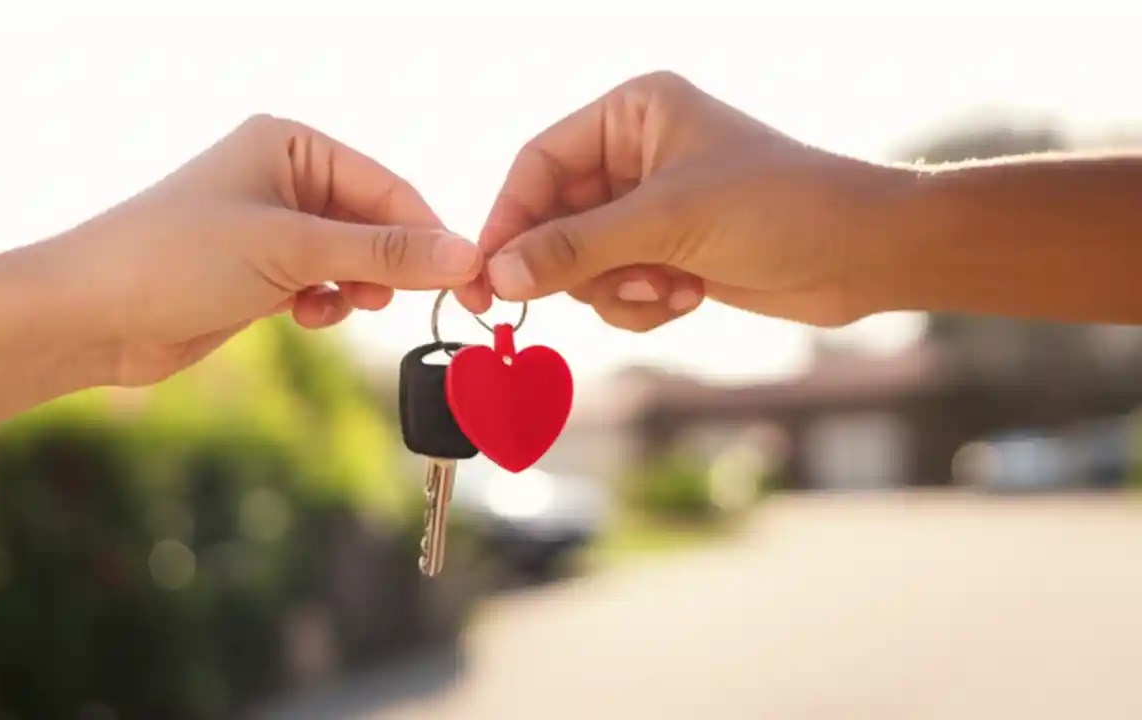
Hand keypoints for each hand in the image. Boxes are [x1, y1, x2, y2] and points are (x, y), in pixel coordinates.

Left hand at [64, 115, 480, 384]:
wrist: (89, 315)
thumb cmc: (176, 259)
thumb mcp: (291, 251)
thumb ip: (382, 254)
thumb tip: (465, 254)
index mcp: (290, 144)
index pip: (388, 187)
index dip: (432, 234)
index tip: (470, 279)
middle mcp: (283, 178)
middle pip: (374, 224)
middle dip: (393, 266)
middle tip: (425, 306)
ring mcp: (271, 228)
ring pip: (352, 259)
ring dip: (359, 288)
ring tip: (348, 306)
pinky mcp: (259, 273)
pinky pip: (322, 285)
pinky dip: (326, 303)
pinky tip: (307, 315)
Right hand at [458, 71, 897, 330]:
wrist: (864, 253)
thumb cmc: (781, 207)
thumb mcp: (668, 223)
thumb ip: (575, 248)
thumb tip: (499, 274)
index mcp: (632, 113)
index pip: (537, 164)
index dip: (508, 220)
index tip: (485, 276)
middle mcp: (635, 154)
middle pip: (553, 219)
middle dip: (576, 265)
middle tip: (594, 291)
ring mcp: (650, 207)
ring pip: (581, 263)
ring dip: (616, 289)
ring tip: (666, 288)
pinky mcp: (668, 251)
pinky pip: (615, 288)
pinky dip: (640, 304)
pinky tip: (687, 297)